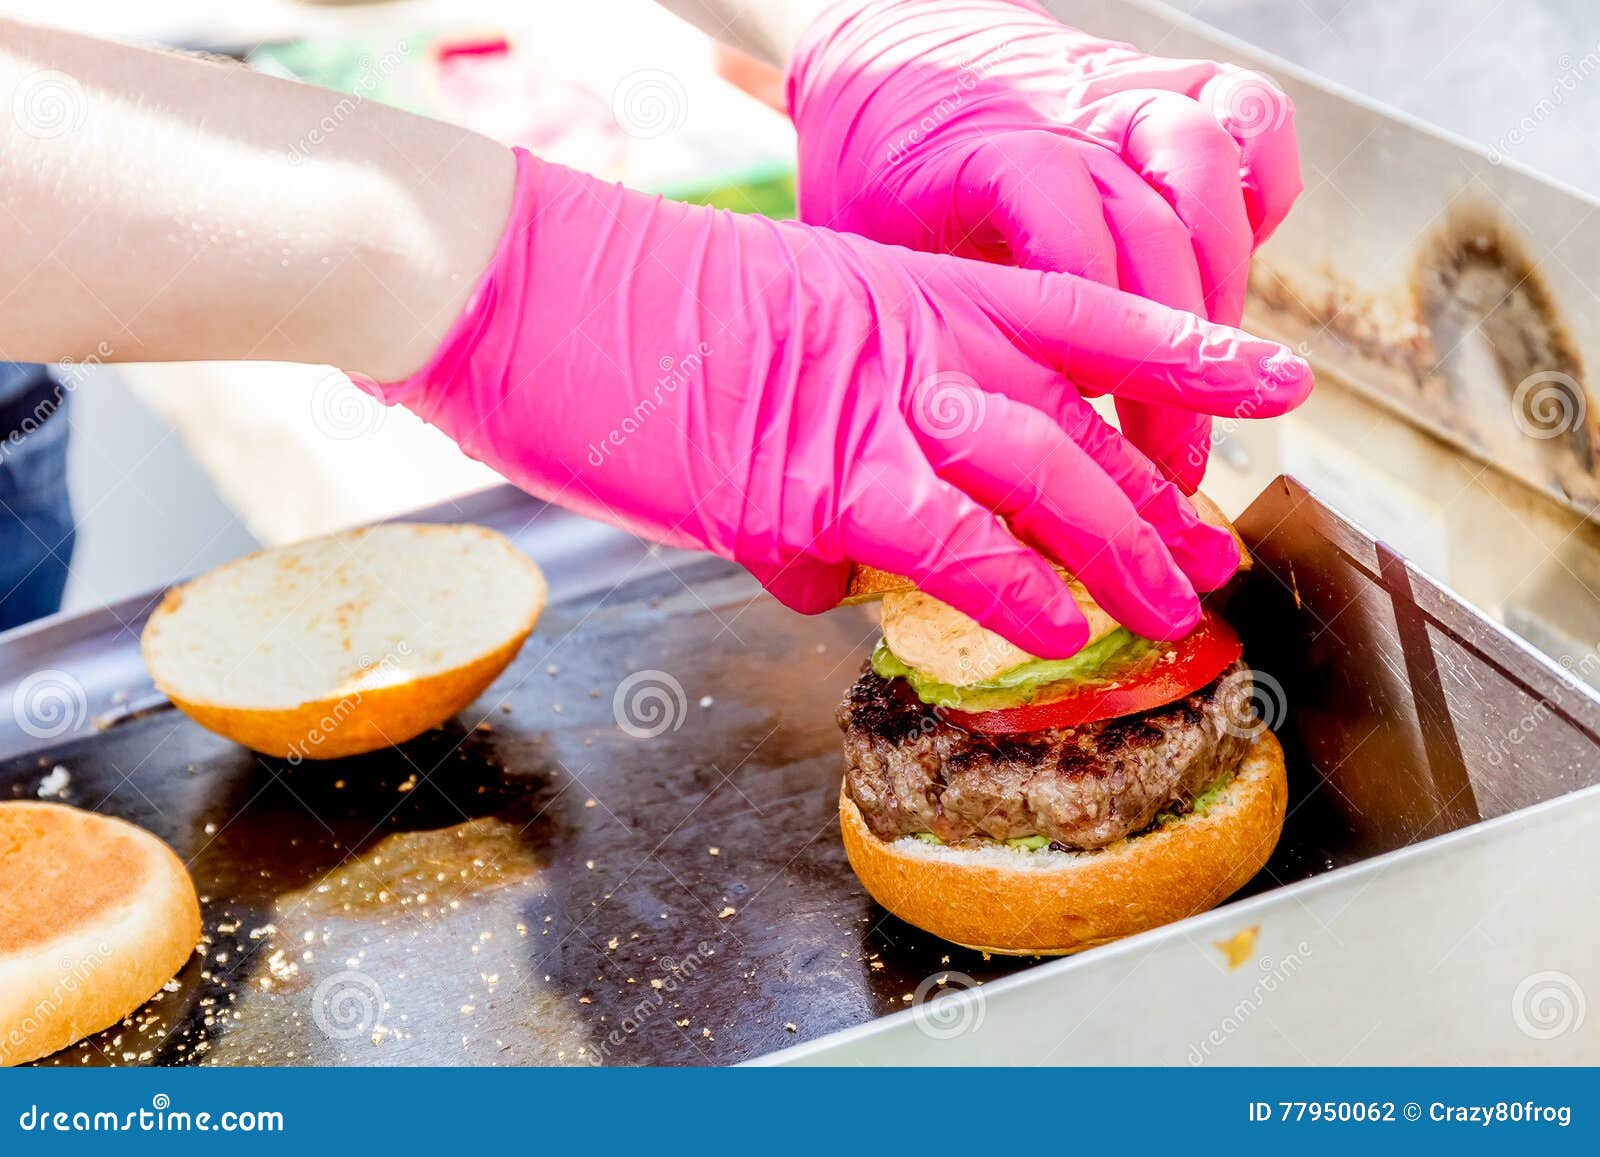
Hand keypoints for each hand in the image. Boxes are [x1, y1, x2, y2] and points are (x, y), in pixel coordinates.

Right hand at [354, 150, 1308, 654]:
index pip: (1082, 312)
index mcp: (906, 289)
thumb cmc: (626, 311)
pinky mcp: (811, 481)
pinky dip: (1010, 591)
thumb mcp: (759, 344)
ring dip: (1115, 551)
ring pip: (1039, 476)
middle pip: (1077, 416)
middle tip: (1215, 553)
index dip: (1186, 348)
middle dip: (1159, 493)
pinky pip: (945, 542)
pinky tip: (1058, 635)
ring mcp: (869, 406)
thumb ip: (821, 446)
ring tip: (1170, 611)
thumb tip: (828, 572)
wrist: (527, 286)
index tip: (1269, 377)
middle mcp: (911, 340)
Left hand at [786, 0, 1301, 489]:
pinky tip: (1229, 280)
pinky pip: (1253, 119)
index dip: (1090, 298)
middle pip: (1154, 213)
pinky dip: (1263, 197)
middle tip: (1172, 453)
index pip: (1058, 202)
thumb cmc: (873, 166)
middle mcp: (1067, 109)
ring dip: (1227, 281)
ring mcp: (1125, 91)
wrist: (894, 58)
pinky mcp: (1171, 86)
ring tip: (1214, 382)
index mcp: (985, 142)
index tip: (1098, 401)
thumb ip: (906, 315)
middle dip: (1177, 348)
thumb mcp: (860, 241)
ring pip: (1213, 161)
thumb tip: (938, 429)